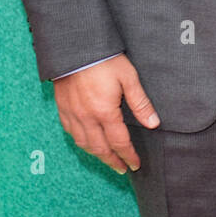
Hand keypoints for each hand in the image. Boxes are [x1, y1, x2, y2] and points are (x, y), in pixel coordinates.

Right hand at [53, 54, 159, 173]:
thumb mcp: (128, 78)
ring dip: (97, 155)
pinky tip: (86, 143)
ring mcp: (72, 114)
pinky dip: (80, 142)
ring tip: (107, 159)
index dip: (128, 155)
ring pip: (83, 143)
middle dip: (113, 161)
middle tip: (122, 169)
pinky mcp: (62, 108)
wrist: (76, 47)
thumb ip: (140, 103)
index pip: (119, 142)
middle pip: (100, 148)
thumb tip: (153, 123)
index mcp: (104, 112)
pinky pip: (70, 132)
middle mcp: (86, 118)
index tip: (135, 165)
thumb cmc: (105, 59)